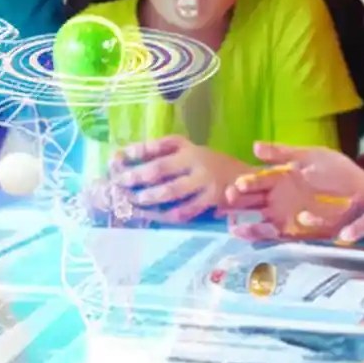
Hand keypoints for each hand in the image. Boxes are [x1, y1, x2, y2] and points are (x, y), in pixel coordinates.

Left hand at [109, 136, 245, 222]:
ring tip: (133, 201)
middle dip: (136, 176)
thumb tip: (126, 155)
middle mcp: (195, 160)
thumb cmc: (210, 164)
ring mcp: (204, 181)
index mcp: (187, 146)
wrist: (247, 180)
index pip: (157, 145)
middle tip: (118, 183)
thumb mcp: (189, 150)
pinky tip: (154, 216)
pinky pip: (184, 211)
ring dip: (149, 198)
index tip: (116, 157)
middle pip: (160, 168)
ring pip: (170, 191)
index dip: (136, 151)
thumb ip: (162, 152)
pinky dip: (167, 215)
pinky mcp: (211, 200)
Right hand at [223, 142, 363, 239]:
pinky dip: (265, 236)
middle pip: (253, 202)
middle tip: (228, 202)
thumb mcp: (310, 156)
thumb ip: (282, 152)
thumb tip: (254, 146)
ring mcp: (286, 216)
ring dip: (247, 224)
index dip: (244, 183)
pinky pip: (277, 236)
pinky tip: (259, 233)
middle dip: (239, 203)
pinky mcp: (297, 232)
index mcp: (280, 179)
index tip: (233, 185)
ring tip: (234, 226)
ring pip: (260, 221)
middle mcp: (279, 199)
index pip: (255, 181)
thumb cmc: (338, 172)